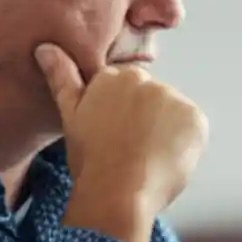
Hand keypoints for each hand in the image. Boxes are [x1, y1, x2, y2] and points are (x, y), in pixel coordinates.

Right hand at [34, 43, 208, 241]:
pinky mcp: (195, 119)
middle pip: (152, 101)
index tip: (115, 137)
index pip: (128, 92)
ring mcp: (174, 99)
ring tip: (146, 159)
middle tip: (129, 150)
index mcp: (116, 77)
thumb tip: (45, 47)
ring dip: (166, 132)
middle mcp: (147, 81)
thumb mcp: (70, 116)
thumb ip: (62, 77)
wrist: (117, 193)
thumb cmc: (91, 160)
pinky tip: (164, 160)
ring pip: (173, 116)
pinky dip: (184, 145)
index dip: (122, 119)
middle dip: (145, 121)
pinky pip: (193, 130)